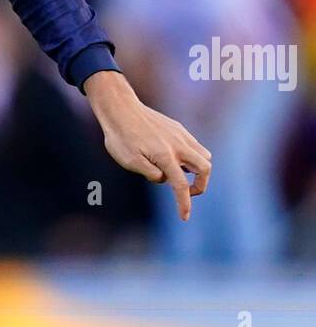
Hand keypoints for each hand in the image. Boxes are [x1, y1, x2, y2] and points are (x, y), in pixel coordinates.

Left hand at [84, 71, 211, 220]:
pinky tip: (174, 159)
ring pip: (204, 155)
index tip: (184, 217)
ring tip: (178, 174)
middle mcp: (178, 145)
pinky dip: (192, 157)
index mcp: (165, 156)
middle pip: (205, 168)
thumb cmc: (120, 137)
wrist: (120, 109)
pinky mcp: (178, 129)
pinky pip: (195, 146)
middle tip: (186, 192)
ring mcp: (181, 135)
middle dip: (201, 184)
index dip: (185, 204)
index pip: (181, 185)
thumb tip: (164, 179)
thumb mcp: (129, 161)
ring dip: (198, 169)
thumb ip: (150, 174)